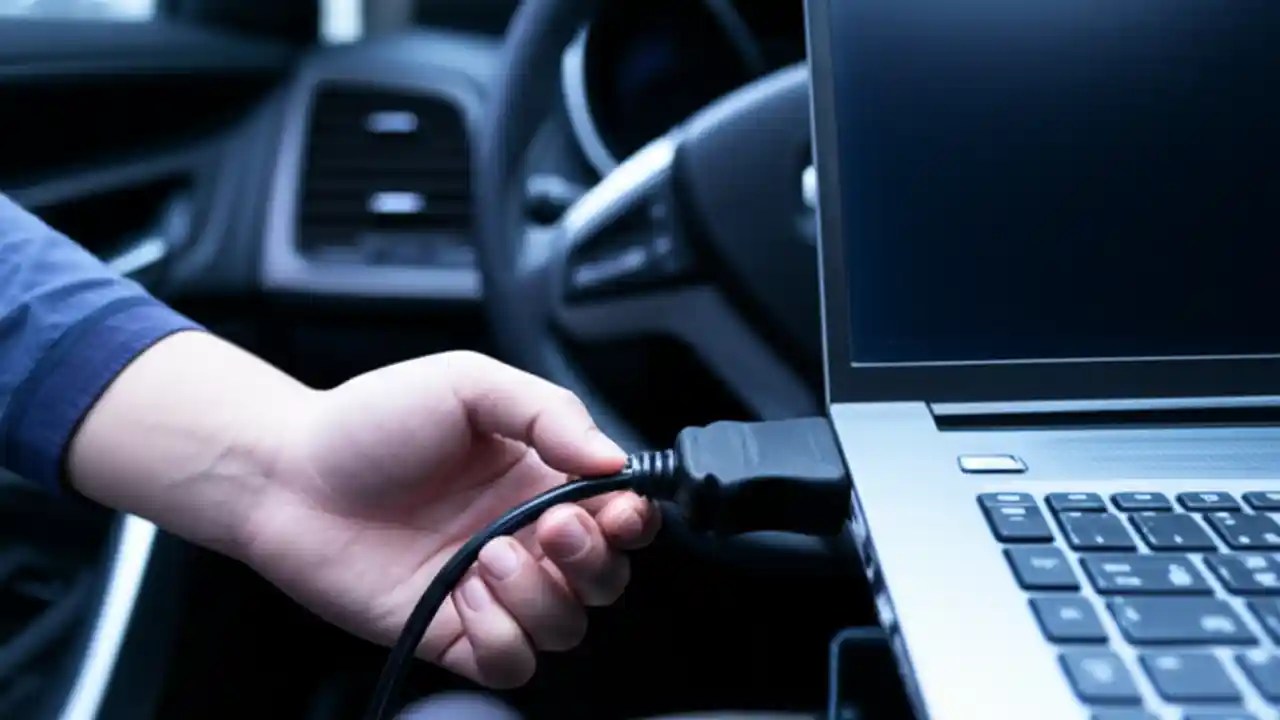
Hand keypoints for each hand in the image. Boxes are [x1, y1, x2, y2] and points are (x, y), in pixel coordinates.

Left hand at [237, 351, 660, 687]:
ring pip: (567, 626)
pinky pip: (512, 662)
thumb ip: (549, 412)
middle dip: (592, 560)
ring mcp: (489, 589)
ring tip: (488, 555)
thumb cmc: (369, 422)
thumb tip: (612, 457)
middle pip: (606, 578)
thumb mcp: (469, 383)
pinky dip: (503, 636)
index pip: (618, 513)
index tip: (612, 507)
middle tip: (549, 529)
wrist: (286, 474)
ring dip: (542, 596)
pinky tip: (464, 594)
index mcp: (538, 478)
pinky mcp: (451, 631)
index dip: (630, 519)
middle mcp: (522, 536)